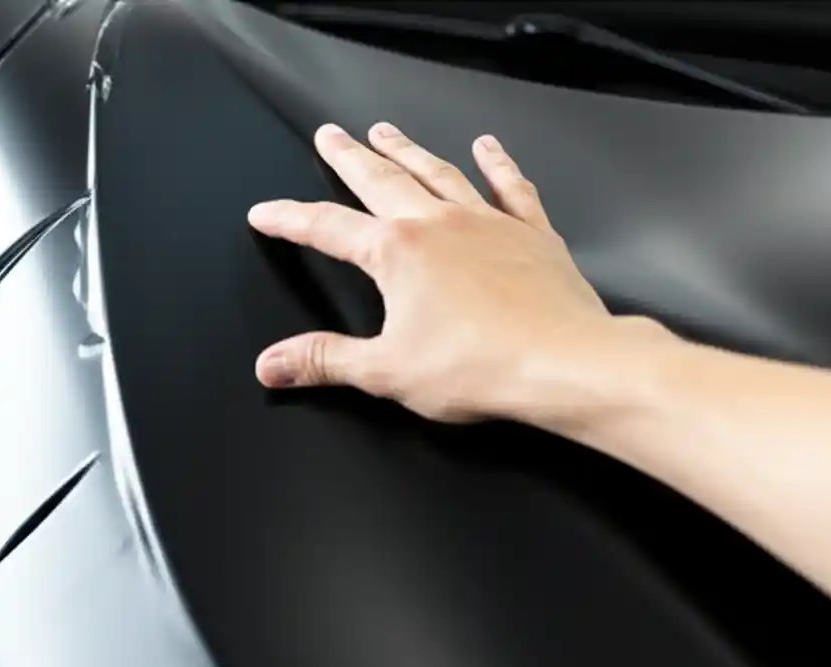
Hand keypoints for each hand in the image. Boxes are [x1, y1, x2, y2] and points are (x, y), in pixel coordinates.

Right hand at [249, 123, 661, 423]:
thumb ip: (325, 361)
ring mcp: (487, 222)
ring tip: (386, 131)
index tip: (265, 212)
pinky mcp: (531, 233)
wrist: (565, 363)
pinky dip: (497, 164)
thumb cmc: (481, 368)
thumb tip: (273, 364)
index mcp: (397, 253)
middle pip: (380, 180)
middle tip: (330, 135)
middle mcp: (438, 224)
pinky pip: (510, 186)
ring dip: (408, 150)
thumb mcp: (386, 371)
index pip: (327, 229)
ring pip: (437, 172)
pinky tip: (489, 146)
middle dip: (348, 157)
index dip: (290, 220)